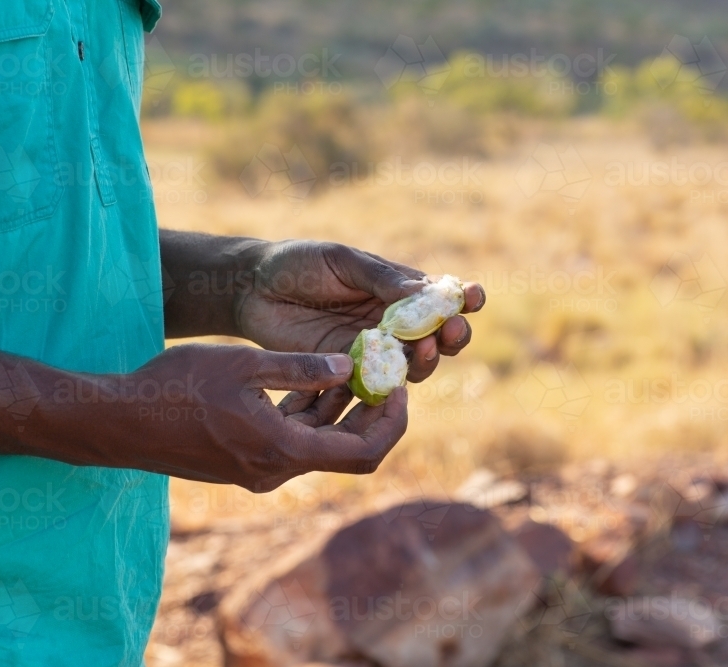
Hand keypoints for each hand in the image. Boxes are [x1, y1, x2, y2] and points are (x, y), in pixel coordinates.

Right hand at [99, 344, 407, 490]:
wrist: (118, 421)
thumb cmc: (176, 388)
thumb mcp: (244, 365)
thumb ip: (300, 368)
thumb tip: (346, 367)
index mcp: (284, 450)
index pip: (363, 452)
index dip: (391, 422)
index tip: (399, 387)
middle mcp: (276, 470)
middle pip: (346, 452)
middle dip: (369, 413)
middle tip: (380, 373)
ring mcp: (258, 470)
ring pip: (317, 445)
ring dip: (336, 412)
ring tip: (346, 367)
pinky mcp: (242, 462)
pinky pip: (289, 443)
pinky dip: (306, 417)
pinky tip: (306, 383)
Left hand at [235, 241, 485, 381]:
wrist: (252, 289)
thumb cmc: (299, 264)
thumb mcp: (343, 261)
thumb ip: (381, 279)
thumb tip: (428, 293)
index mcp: (397, 288)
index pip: (439, 297)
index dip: (462, 299)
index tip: (475, 297)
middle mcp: (392, 322)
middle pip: (436, 336)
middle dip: (453, 335)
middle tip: (455, 330)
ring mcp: (372, 349)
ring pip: (412, 364)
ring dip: (428, 360)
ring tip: (427, 349)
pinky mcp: (348, 371)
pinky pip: (377, 382)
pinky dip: (390, 381)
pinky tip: (394, 374)